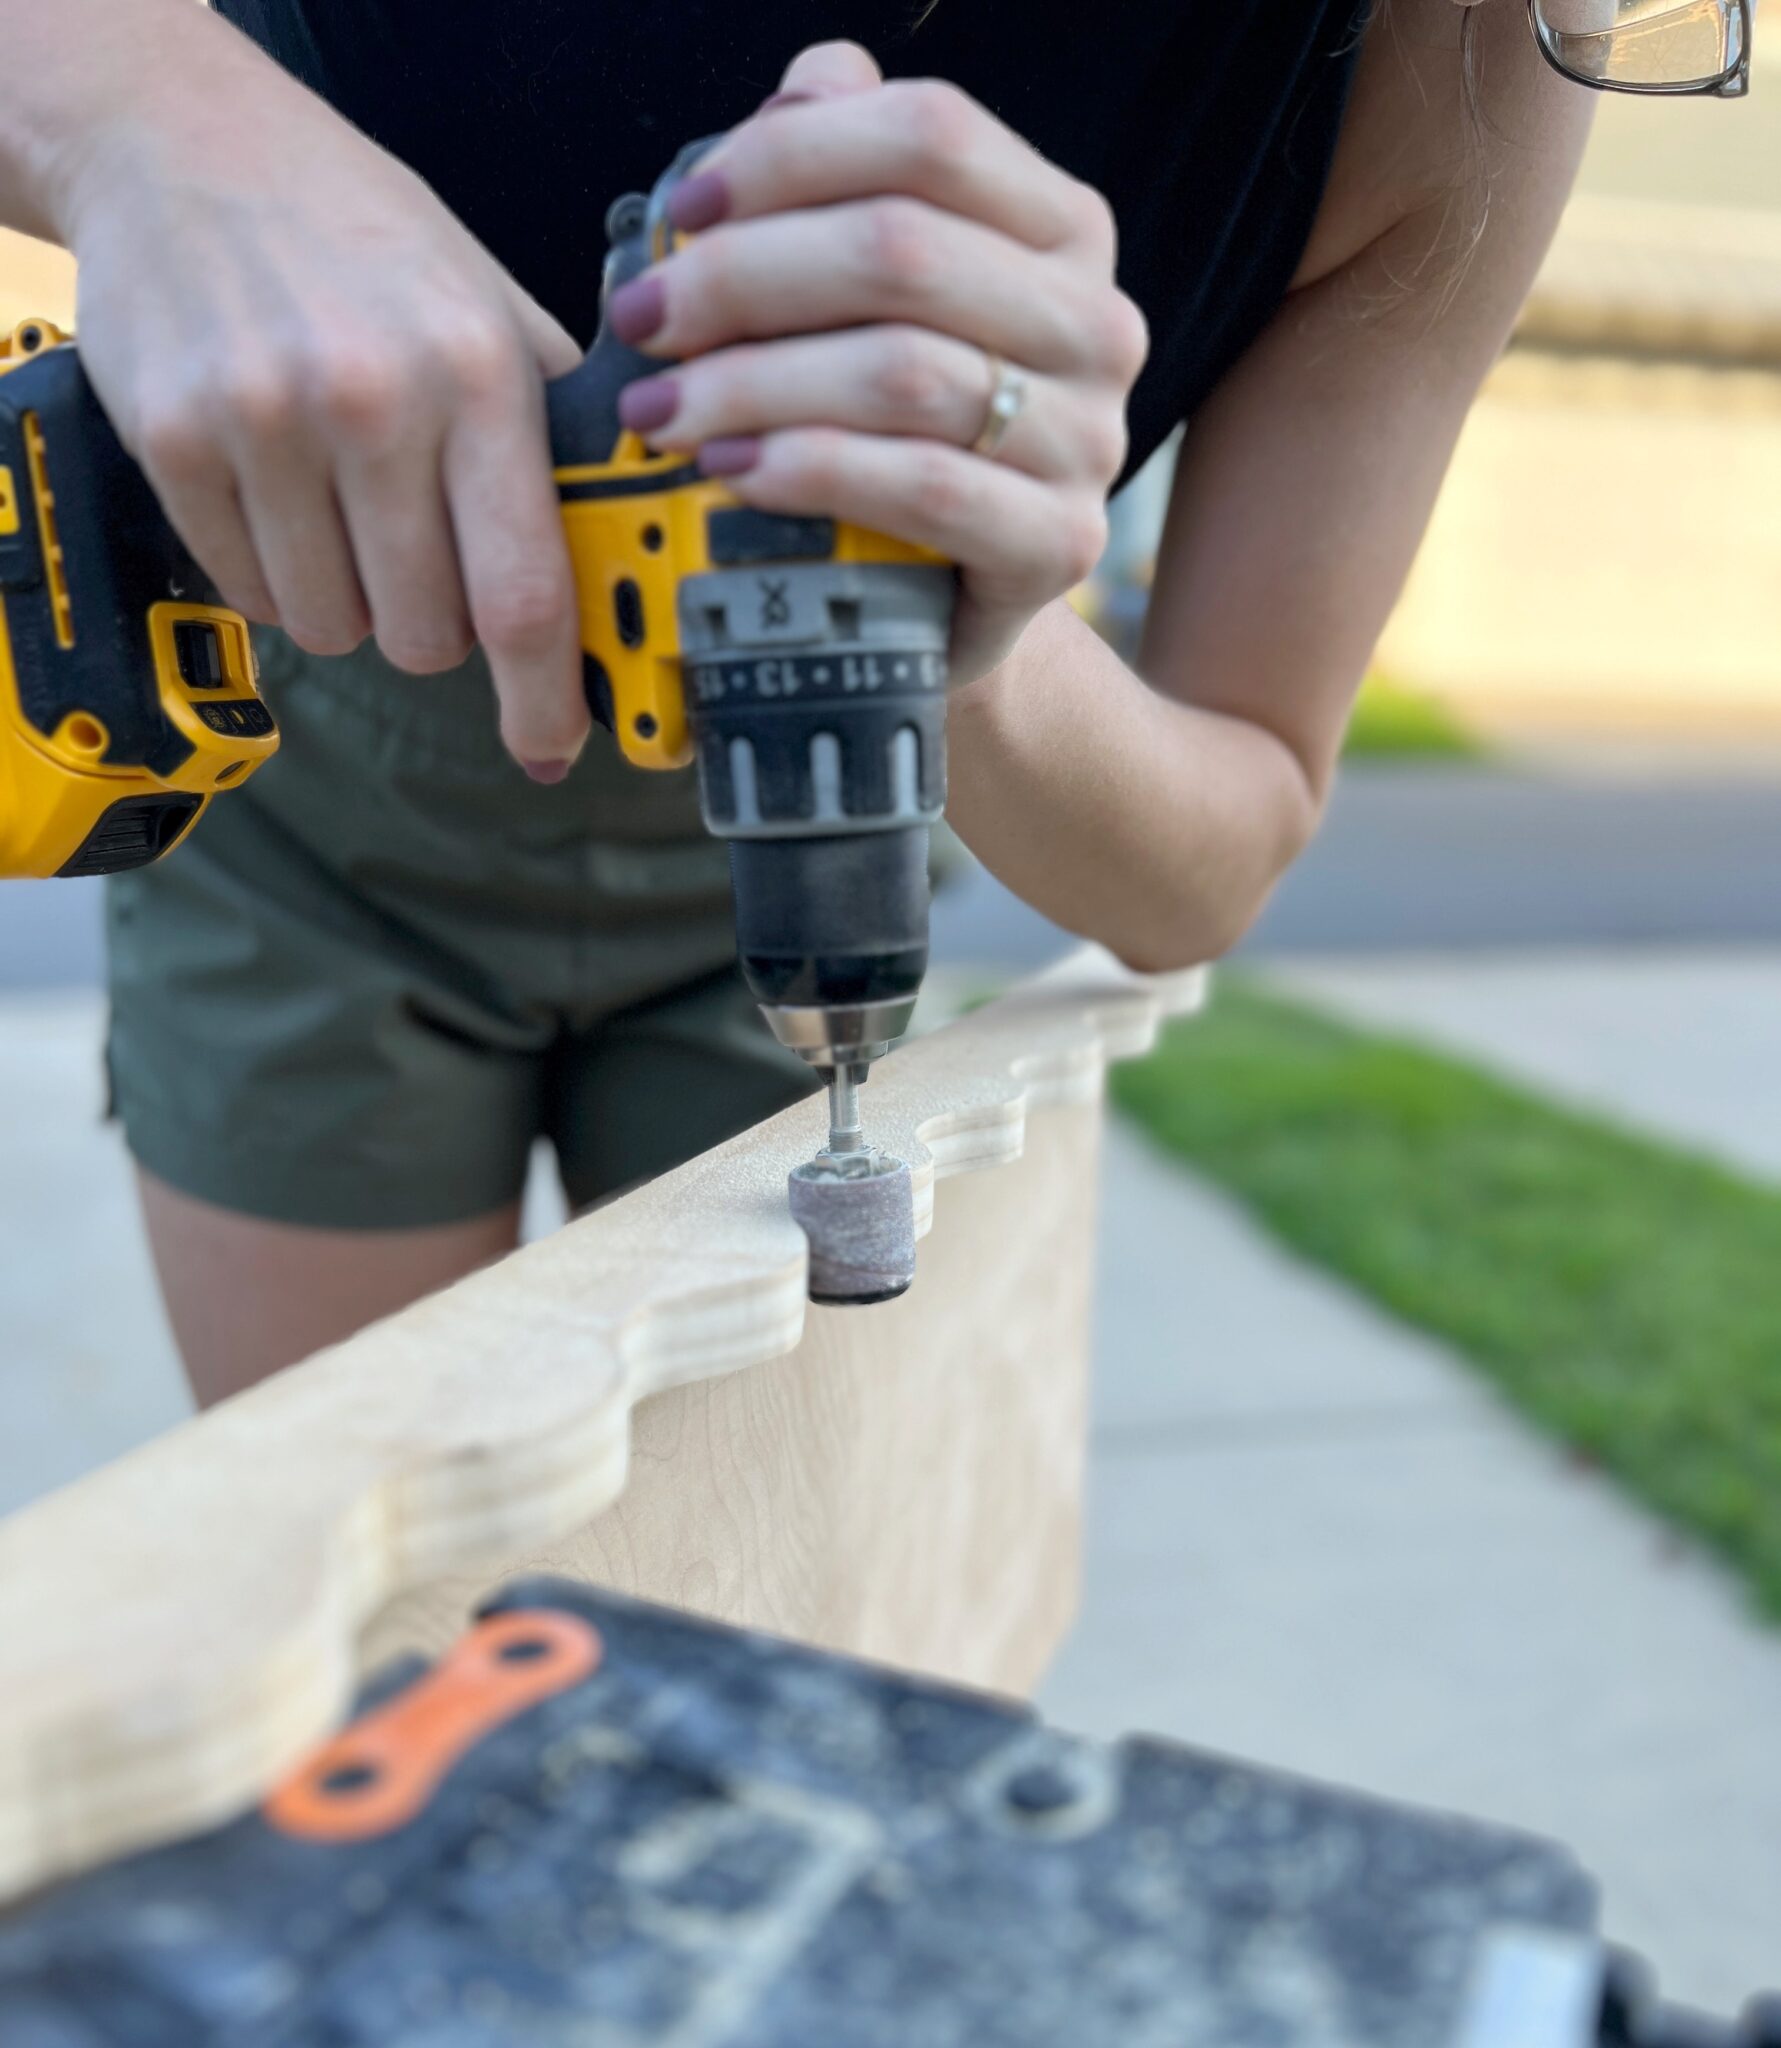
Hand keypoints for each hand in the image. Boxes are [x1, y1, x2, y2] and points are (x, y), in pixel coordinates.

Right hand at [58, 40, 588, 777]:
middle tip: (421, 551)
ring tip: (341, 501)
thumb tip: (623, 556)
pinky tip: (279, 489)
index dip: (545, 695)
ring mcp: (265, 424)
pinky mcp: (173, 443)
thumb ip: (554, 433)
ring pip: (335, 628)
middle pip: (426, 634)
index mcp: (479, 376)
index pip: (524, 591)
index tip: (554, 746)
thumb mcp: (488, 306)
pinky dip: (274, 573)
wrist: (183, 143)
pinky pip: (251, 595)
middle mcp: (375, 402)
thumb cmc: (357, 236)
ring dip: (349, 599)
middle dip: (437, 625)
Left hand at [606, 43, 1147, 685]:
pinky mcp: (1059, 543)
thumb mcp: (871, 296)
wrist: (948, 593)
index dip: (790, 157)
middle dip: (745, 279)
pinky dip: (811, 472)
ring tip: (662, 412)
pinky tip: (732, 472)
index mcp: (1059, 226)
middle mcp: (1093, 321)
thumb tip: (809, 82)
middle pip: (903, 250)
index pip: (930, 135)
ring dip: (755, 385)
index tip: (683, 210)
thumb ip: (848, 178)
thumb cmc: (890, 427)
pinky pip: (923, 488)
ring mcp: (1088, 438)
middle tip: (643, 322)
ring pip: (903, 373)